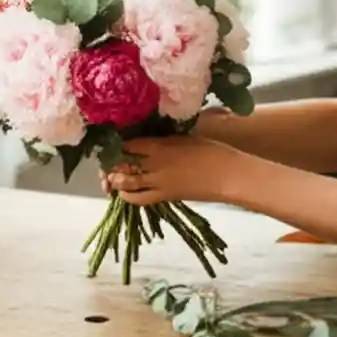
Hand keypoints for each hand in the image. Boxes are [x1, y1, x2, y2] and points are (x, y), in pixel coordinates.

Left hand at [98, 135, 245, 205]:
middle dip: (111, 163)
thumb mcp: (185, 138)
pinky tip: (123, 193)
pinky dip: (127, 196)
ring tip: (111, 177)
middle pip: (121, 164)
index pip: (127, 144)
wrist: (228, 175)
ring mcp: (158, 182)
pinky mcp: (164, 196)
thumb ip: (164, 139)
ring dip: (114, 180)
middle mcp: (153, 164)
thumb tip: (149, 138)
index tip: (113, 142)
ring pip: (125, 182)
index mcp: (159, 145)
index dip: (116, 143)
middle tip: (108, 161)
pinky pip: (138, 198)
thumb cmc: (212, 151)